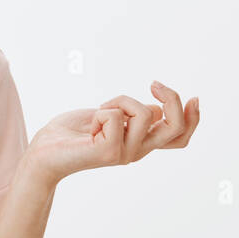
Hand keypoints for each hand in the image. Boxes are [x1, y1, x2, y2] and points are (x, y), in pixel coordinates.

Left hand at [24, 81, 199, 184]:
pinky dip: (101, 113)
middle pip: (175, 128)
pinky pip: (115, 117)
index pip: (179, 136)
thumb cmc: (72, 133)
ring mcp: (125, 154)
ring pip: (143, 113)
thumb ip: (134, 116)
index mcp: (141, 142)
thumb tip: (157, 109)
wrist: (43, 152)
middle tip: (153, 83)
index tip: (194, 97)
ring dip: (118, 101)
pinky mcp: (109, 153)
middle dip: (172, 99)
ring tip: (98, 114)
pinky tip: (89, 127)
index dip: (193, 118)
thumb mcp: (110, 117)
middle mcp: (137, 150)